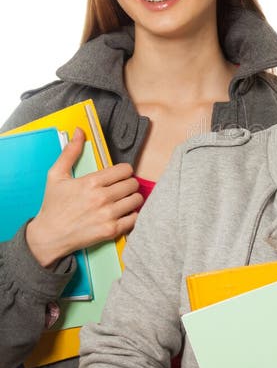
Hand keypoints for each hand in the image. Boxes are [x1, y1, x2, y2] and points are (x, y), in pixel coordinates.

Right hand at [26, 128, 142, 266]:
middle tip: (122, 188)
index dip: (124, 171)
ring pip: (136, 200)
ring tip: (124, 200)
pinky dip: (132, 215)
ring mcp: (108, 215)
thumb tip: (80, 131)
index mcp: (91, 182)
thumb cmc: (53, 205)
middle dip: (129, 184)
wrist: (49, 236)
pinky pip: (134, 218)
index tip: (119, 176)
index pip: (125, 170)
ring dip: (132, 199)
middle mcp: (102, 198)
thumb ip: (70, 152)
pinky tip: (123, 214)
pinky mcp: (111, 231)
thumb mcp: (56, 175)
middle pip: (133, 184)